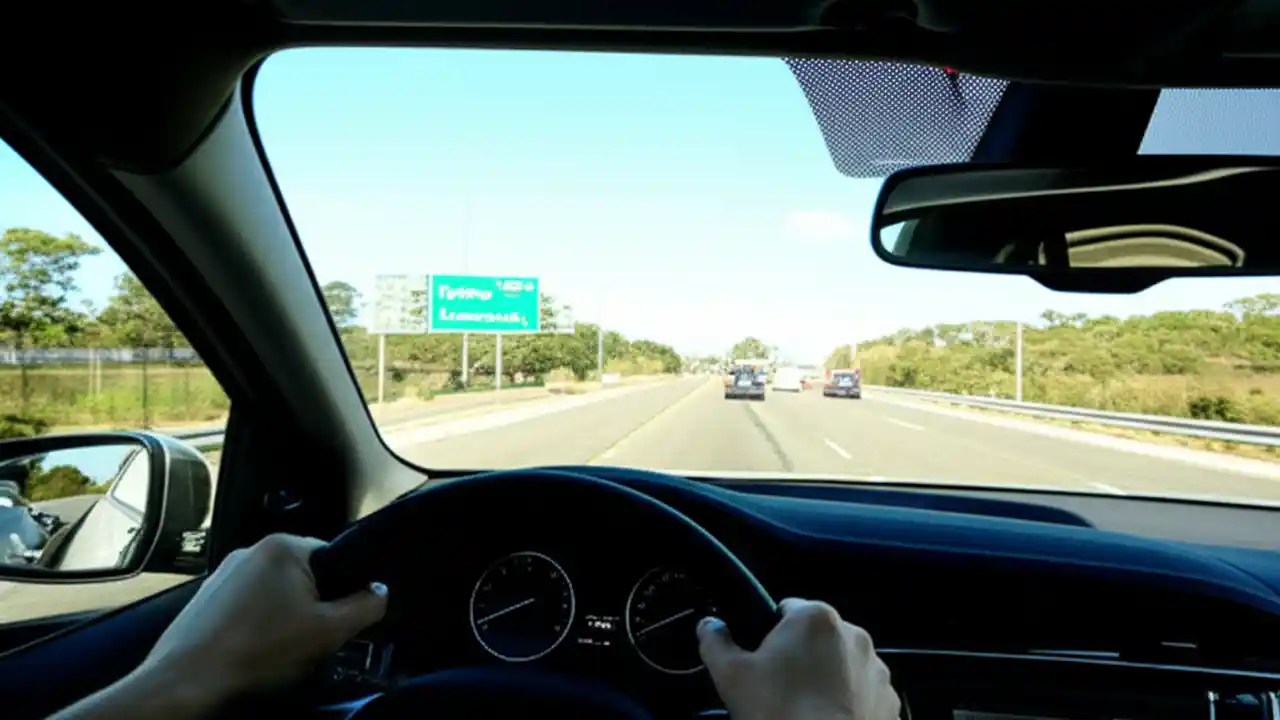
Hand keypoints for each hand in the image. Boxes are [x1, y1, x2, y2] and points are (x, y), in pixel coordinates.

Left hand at [135, 534, 387, 712]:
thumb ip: (365, 606)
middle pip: (305, 576)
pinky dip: (257, 624)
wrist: (187, 680)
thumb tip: (380, 591)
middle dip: (313, 606)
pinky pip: (248, 605)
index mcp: (284, 546)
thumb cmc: (260, 650)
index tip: (339, 621)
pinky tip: (254, 650)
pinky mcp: (205, 597)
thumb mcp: (328, 632)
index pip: (334, 558)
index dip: (344, 592)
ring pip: (276, 593)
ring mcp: (223, 572)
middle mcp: (251, 549)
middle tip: (311, 639)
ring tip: (279, 649)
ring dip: (285, 617)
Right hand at [697, 598, 900, 719]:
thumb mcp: (732, 675)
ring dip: (828, 677)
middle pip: (817, 637)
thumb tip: (709, 624)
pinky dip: (849, 702)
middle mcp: (854, 634)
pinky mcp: (891, 700)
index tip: (762, 661)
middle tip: (780, 687)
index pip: (786, 608)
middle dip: (801, 656)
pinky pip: (863, 692)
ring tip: (806, 708)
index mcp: (815, 617)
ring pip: (842, 664)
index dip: (769, 633)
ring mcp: (877, 669)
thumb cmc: (778, 710)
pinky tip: (829, 719)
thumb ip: (715, 641)